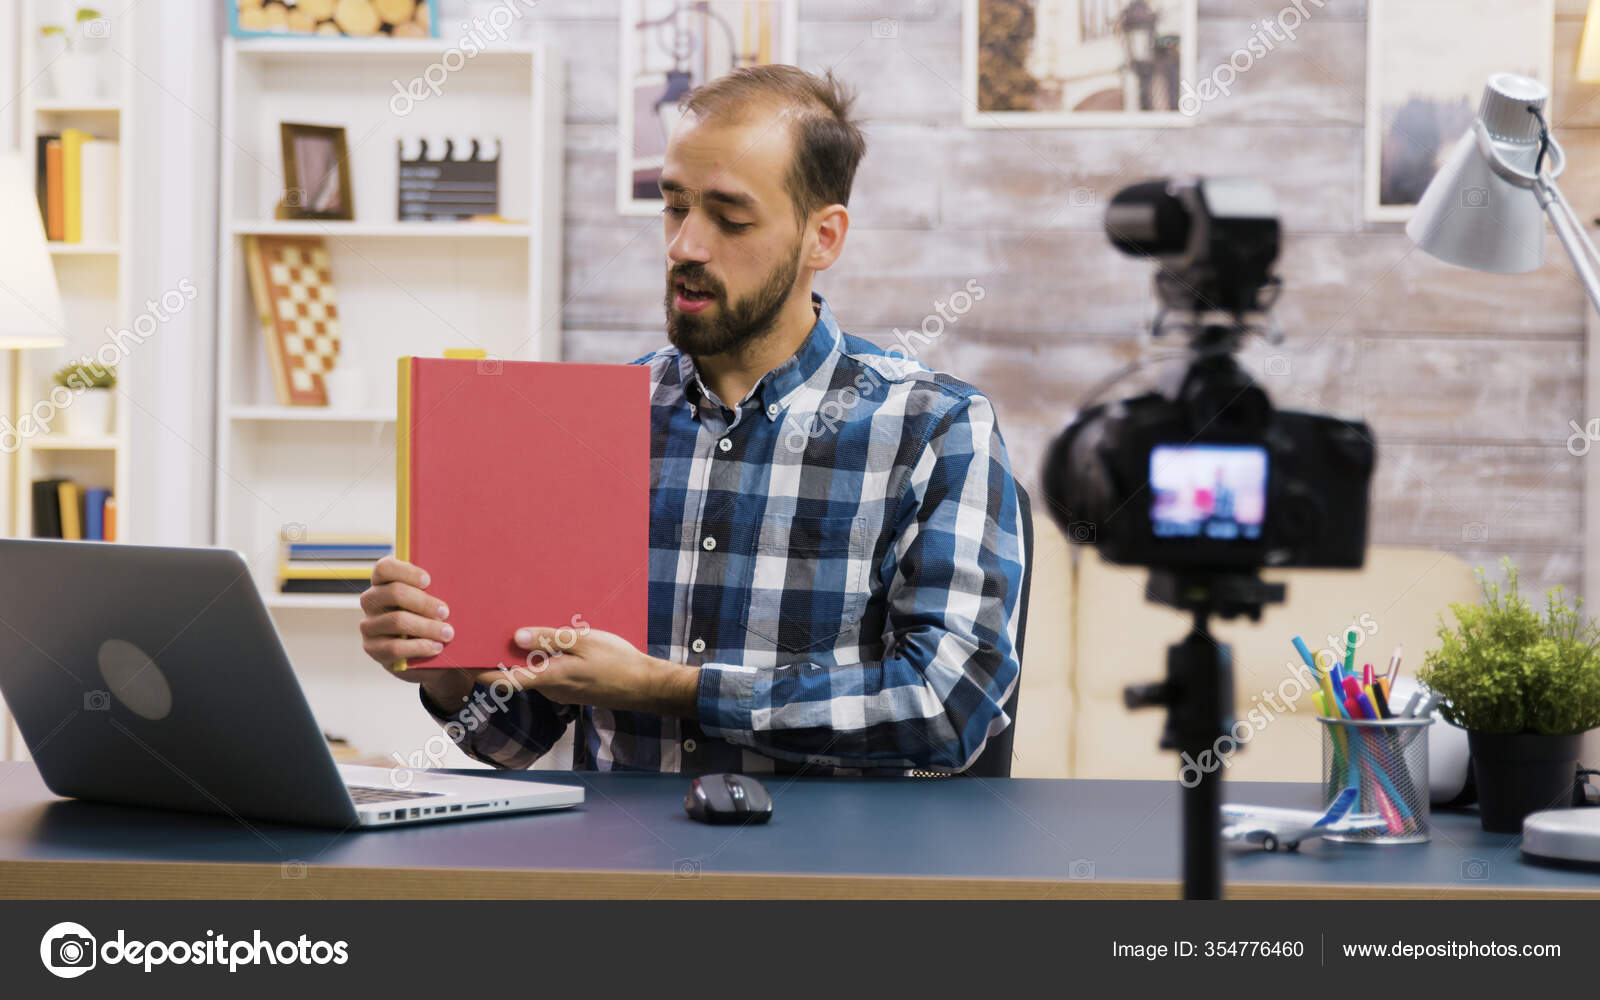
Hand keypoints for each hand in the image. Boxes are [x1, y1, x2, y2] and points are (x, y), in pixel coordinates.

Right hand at [359, 556, 471, 706]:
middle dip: (423, 602)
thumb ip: (435, 589)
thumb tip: (460, 578)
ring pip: (396, 621)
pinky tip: (436, 647)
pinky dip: (419, 646)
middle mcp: (371, 601)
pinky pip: (394, 647)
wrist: (427, 657)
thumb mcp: (433, 602)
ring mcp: (369, 626)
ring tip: (447, 633)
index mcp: (383, 582)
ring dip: (426, 627)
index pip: (384, 568)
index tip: (429, 581)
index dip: (406, 572)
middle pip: (393, 592)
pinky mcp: (373, 649)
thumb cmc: (432, 619)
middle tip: (445, 612)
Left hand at [478, 626, 699, 717]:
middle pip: (517, 674)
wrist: (645, 686)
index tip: (463, 661)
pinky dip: (547, 660)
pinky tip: (556, 643)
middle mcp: (550, 689)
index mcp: (548, 677)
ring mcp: (561, 692)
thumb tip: (516, 636)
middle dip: (505, 655)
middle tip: (495, 630)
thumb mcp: (583, 642)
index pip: (504, 679)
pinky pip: (551, 674)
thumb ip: (549, 639)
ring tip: (526, 629)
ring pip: (536, 672)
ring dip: (529, 656)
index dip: (481, 672)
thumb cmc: (618, 663)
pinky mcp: (573, 690)